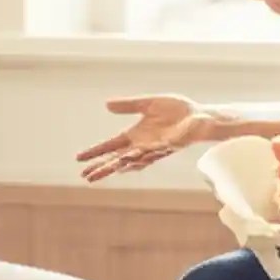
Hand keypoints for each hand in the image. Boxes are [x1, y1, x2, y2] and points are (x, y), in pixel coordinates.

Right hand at [75, 94, 213, 182]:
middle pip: (117, 159)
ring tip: (102, 173)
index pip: (110, 146)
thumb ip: (129, 105)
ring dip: (117, 167)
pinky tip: (127, 161)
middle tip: (86, 176)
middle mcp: (142, 145)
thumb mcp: (148, 103)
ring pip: (132, 161)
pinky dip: (139, 158)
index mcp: (135, 135)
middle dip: (102, 167)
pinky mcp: (168, 146)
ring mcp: (155, 149)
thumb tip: (106, 104)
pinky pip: (151, 154)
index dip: (95, 152)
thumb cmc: (177, 111)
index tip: (79, 159)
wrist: (200, 115)